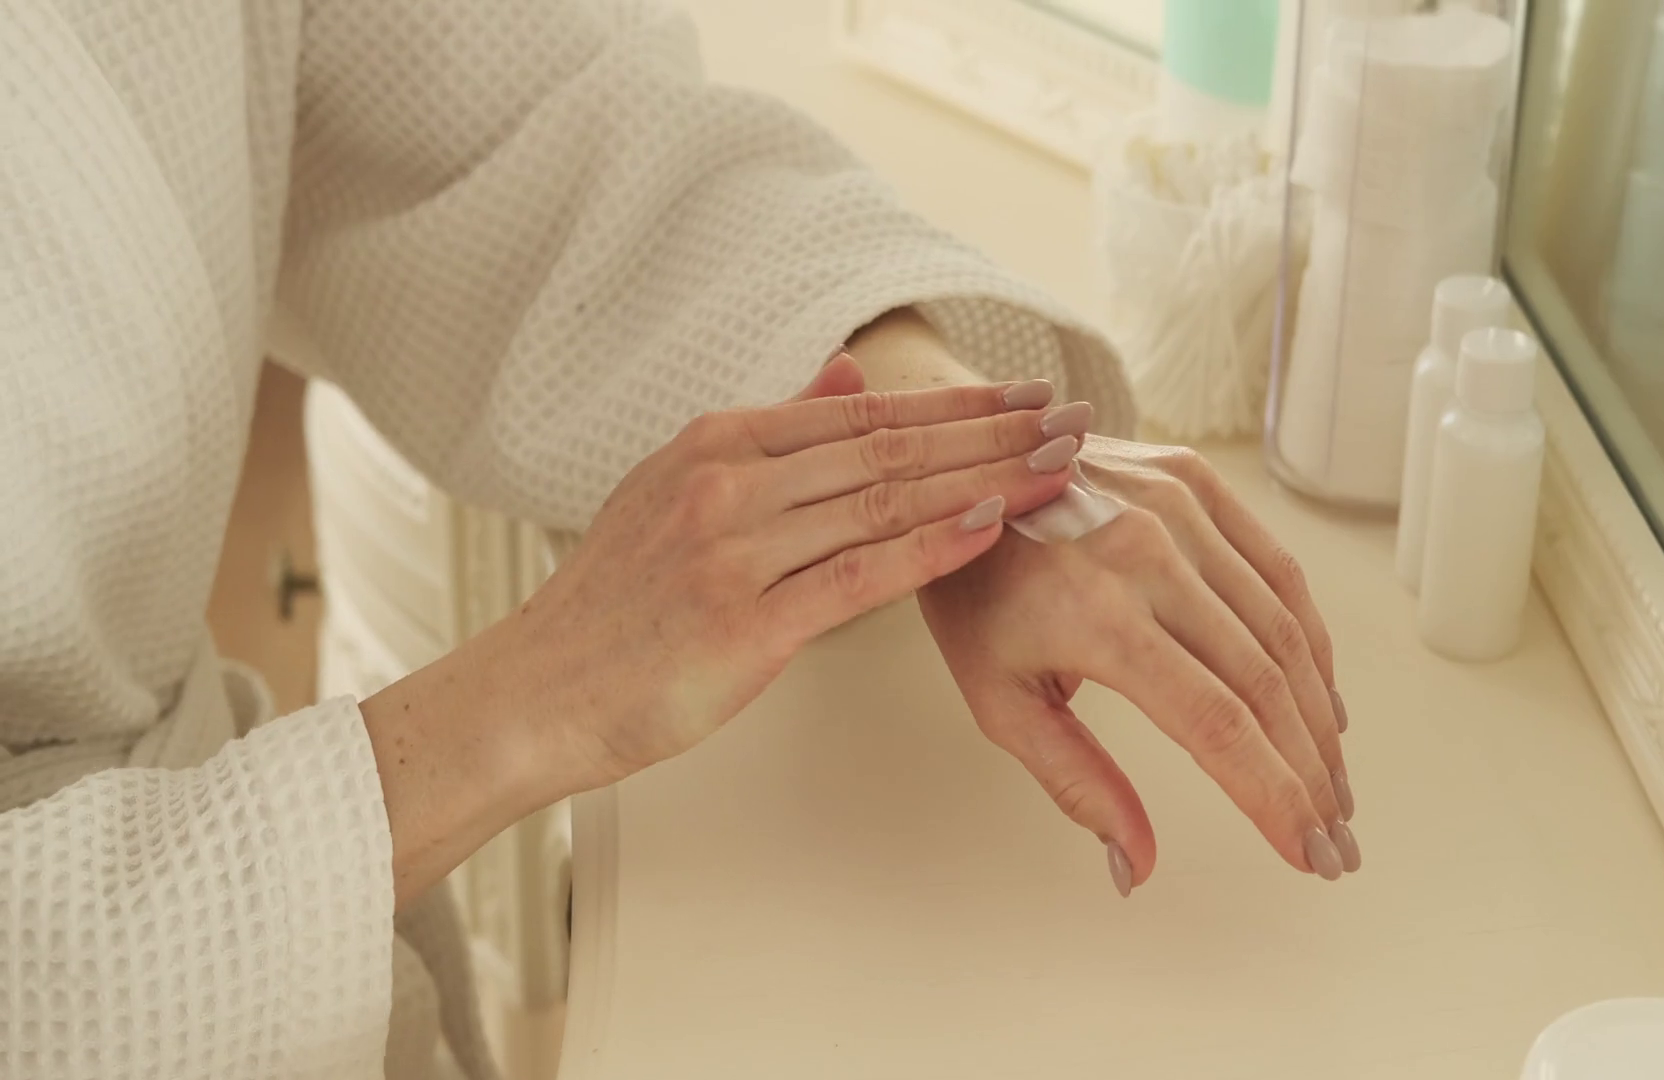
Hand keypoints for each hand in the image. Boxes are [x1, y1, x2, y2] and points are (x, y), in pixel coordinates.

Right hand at [362, 353, 1093, 906]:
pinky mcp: (745, 624)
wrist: (535, 693)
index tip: (1026, 395)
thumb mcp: (676, 490)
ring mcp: (735, 551)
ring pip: (885, 503)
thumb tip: (844, 376)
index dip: (955, 404)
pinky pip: (858, 577)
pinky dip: (932, 549)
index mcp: (716, 444)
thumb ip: (770, 433)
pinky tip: (992, 527)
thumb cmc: (615, 607)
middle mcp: (727, 483)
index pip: (862, 414)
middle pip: (888, 449)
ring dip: (985, 482)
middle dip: (993, 433)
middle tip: (1071, 418)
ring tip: (1058, 468)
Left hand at [918, 435, 1356, 892]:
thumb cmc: (974, 593)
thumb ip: (1075, 781)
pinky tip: (1319, 698)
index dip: (1273, 796)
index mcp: (1096, 617)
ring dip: (1321, 716)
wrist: (956, 476)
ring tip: (1333, 783)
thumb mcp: (999, 699)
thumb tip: (1138, 866)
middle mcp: (1147, 553)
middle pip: (1264, 683)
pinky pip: (1277, 569)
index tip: (1308, 854)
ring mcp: (1177, 507)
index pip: (1215, 723)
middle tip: (1336, 840)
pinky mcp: (1194, 477)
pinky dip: (1308, 640)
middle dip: (1310, 773)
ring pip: (1283, 628)